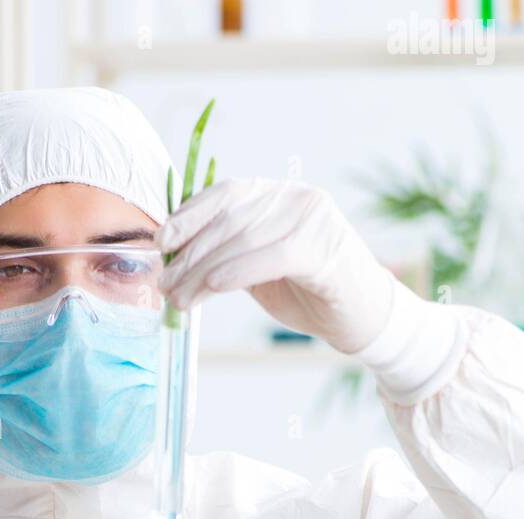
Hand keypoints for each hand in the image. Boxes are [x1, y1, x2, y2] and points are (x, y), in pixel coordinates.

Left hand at [157, 178, 393, 354]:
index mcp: (278, 195)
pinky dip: (236, 271)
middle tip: (166, 287)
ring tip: (180, 299)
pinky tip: (213, 287)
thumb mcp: (258, 269)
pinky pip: (271, 256)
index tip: (162, 242)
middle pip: (229, 221)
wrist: (361, 319)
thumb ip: (226, 255)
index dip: (189, 215)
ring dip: (203, 272)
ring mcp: (314, 219)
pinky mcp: (326, 248)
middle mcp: (296, 198)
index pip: (226, 194)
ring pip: (243, 240)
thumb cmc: (308, 294)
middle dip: (190, 256)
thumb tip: (175, 260)